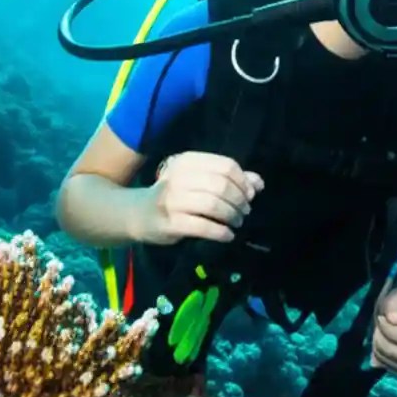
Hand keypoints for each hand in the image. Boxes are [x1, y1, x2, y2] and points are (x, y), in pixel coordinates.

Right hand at [138, 151, 263, 244]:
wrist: (138, 214)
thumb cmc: (173, 195)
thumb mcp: (198, 181)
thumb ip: (228, 179)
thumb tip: (258, 183)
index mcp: (187, 161)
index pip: (226, 166)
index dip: (243, 182)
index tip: (248, 195)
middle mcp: (178, 177)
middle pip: (222, 185)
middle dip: (239, 201)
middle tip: (244, 212)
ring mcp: (172, 199)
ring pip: (214, 204)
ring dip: (232, 216)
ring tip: (236, 223)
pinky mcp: (170, 222)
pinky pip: (204, 226)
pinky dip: (221, 232)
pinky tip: (228, 235)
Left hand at [370, 286, 396, 374]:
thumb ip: (396, 304)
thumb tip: (394, 320)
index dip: (392, 331)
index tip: (381, 318)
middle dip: (386, 344)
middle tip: (378, 330)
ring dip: (382, 353)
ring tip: (377, 337)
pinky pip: (394, 371)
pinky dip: (381, 360)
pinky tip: (378, 346)